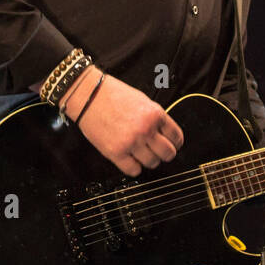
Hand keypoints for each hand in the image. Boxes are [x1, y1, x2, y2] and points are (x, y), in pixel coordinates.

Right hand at [58, 67, 182, 176]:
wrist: (88, 95)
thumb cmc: (112, 94)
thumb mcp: (142, 100)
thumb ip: (155, 117)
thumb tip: (164, 132)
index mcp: (155, 114)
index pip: (176, 136)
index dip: (176, 142)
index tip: (173, 144)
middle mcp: (145, 129)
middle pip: (168, 153)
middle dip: (166, 153)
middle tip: (160, 151)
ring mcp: (131, 142)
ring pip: (152, 163)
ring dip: (150, 160)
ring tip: (143, 154)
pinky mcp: (115, 152)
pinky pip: (133, 170)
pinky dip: (134, 167)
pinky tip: (131, 159)